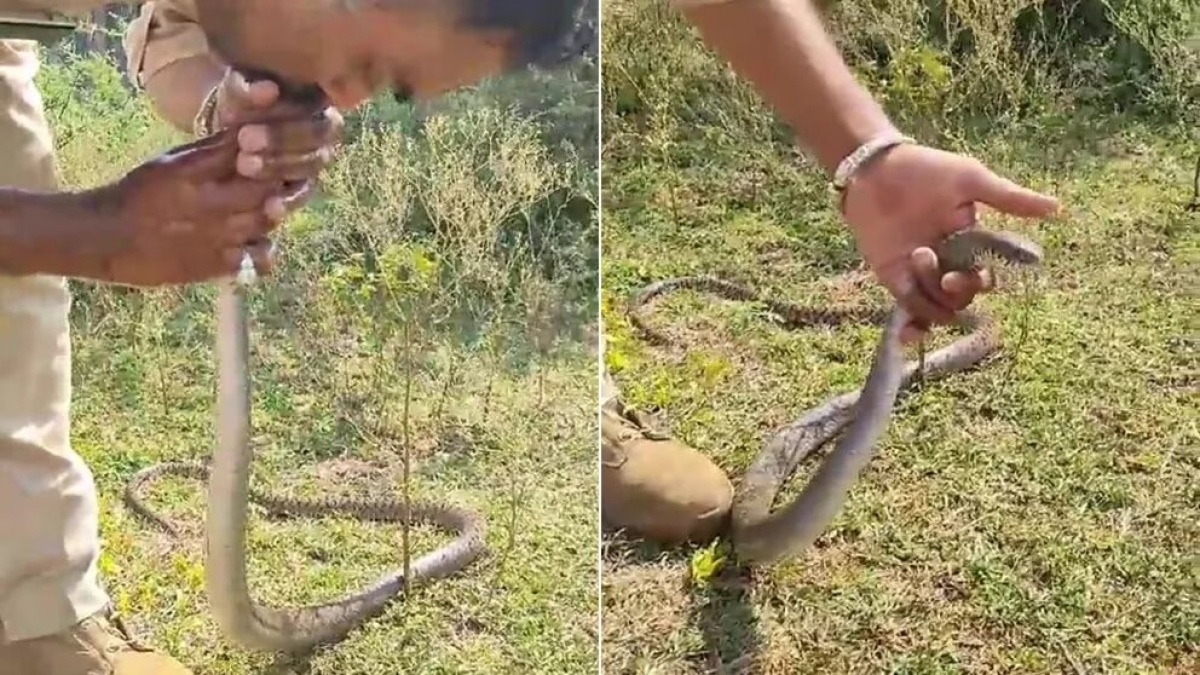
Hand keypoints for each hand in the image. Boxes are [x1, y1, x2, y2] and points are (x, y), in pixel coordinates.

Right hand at [89, 132, 302, 285]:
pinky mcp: (215, 266)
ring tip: (267, 208)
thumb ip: (210, 151)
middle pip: (265, 188)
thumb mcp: (169, 162)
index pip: (246, 154)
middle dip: (277, 183)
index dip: (268, 151)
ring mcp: (214, 237)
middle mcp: (206, 204)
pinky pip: (257, 258)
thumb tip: (251, 132)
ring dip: (272, 213)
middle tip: (280, 181)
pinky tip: (252, 240)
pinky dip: (262, 249)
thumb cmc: (139, 193)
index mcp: (191, 172)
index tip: (275, 151)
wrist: (106, 238)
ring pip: (266, 221)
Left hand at [210, 68, 342, 190]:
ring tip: (244, 167)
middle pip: (315, 140)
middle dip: (279, 143)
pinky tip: (270, 208)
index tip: (243, 133)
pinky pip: (302, 195)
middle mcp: (324, 132)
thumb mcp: (236, 91)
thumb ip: (249, 89)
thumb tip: (269, 90)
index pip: (311, 113)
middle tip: (244, 145)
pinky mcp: (304, 185)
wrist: (228, 127)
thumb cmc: (238, 102)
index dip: (281, 122)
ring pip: (310, 167)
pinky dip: (287, 203)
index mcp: (317, 102)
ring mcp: (316, 160)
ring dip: (278, 168)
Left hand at [840, 143, 1058, 341]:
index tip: (985, 275)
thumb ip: (1009, 199)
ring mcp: (919, 271)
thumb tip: (1057, 208)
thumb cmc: (925, 169)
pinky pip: (908, 306)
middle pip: (963, 295)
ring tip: (920, 256)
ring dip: (933, 296)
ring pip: (937, 304)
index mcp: (970, 241)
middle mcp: (948, 261)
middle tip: (951, 278)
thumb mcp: (970, 180)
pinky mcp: (892, 275)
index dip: (987, 281)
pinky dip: (912, 323)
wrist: (875, 168)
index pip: (986, 273)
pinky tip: (910, 333)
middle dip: (961, 292)